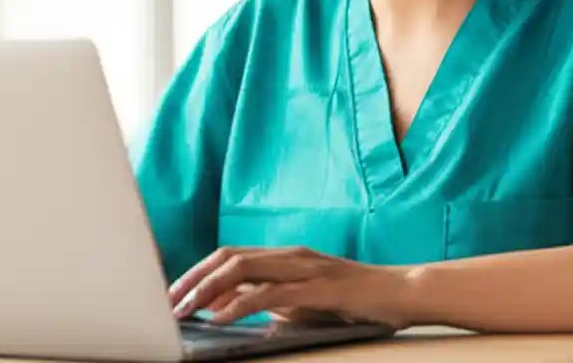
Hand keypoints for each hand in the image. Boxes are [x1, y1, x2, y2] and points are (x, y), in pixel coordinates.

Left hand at [167, 246, 413, 327]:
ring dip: (207, 290)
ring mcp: (304, 268)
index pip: (229, 256)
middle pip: (227, 257)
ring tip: (186, 311)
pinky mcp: (318, 287)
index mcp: (284, 256)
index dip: (197, 272)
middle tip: (169, 303)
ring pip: (242, 269)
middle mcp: (289, 255)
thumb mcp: (303, 302)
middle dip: (192, 279)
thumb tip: (227, 310)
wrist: (402, 292)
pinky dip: (240, 305)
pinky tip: (222, 318)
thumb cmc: (354, 301)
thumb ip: (268, 301)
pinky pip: (270, 293)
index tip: (174, 293)